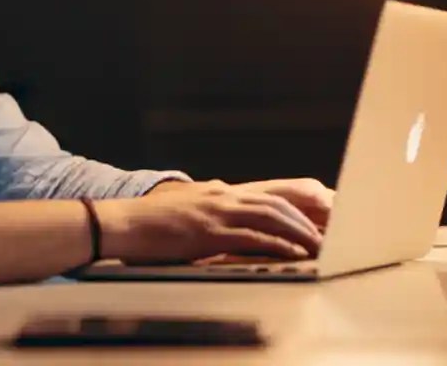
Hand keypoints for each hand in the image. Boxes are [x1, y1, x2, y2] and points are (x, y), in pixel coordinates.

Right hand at [95, 181, 323, 263]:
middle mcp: (220, 197)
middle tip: (324, 237)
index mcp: (215, 193)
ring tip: (318, 246)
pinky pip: (253, 237)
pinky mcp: (209, 232)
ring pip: (270, 217)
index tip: (311, 226)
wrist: (122, 223)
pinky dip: (278, 244)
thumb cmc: (147, 223)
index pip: (265, 198)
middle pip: (275, 204)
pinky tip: (293, 253)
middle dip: (304, 221)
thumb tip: (222, 225)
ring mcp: (215, 213)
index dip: (292, 211)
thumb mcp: (184, 211)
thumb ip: (207, 213)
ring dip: (298, 232)